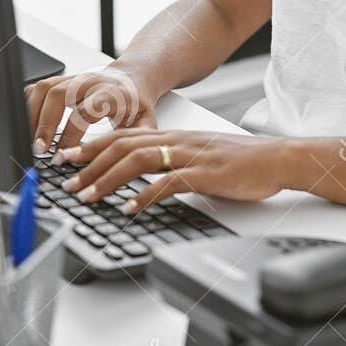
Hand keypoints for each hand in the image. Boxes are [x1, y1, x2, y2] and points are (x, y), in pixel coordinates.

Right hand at [25, 64, 159, 153]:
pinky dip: (29, 104)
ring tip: (29, 139)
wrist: (134, 78)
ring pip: (45, 87)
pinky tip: (27, 124)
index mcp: (111, 94)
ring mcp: (74, 78)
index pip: (84, 111)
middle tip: (38, 149)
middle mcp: (90, 82)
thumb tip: (119, 167)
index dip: (69, 134)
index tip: (60, 156)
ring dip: (32, 113)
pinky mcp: (63, 79)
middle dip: (44, 123)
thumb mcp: (145, 124)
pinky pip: (40, 87)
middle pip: (58, 94)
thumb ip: (133, 143)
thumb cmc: (137, 104)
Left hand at [51, 128, 289, 213]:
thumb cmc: (243, 162)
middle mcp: (177, 141)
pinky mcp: (205, 173)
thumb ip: (173, 164)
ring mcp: (190, 156)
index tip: (69, 159)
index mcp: (174, 136)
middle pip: (122, 146)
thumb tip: (144, 182)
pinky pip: (167, 183)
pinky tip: (129, 208)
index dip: (92, 146)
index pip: (124, 136)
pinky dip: (143, 196)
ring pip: (137, 161)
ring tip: (87, 196)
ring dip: (107, 180)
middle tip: (66, 181)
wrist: (278, 158)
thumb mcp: (200, 158)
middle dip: (89, 164)